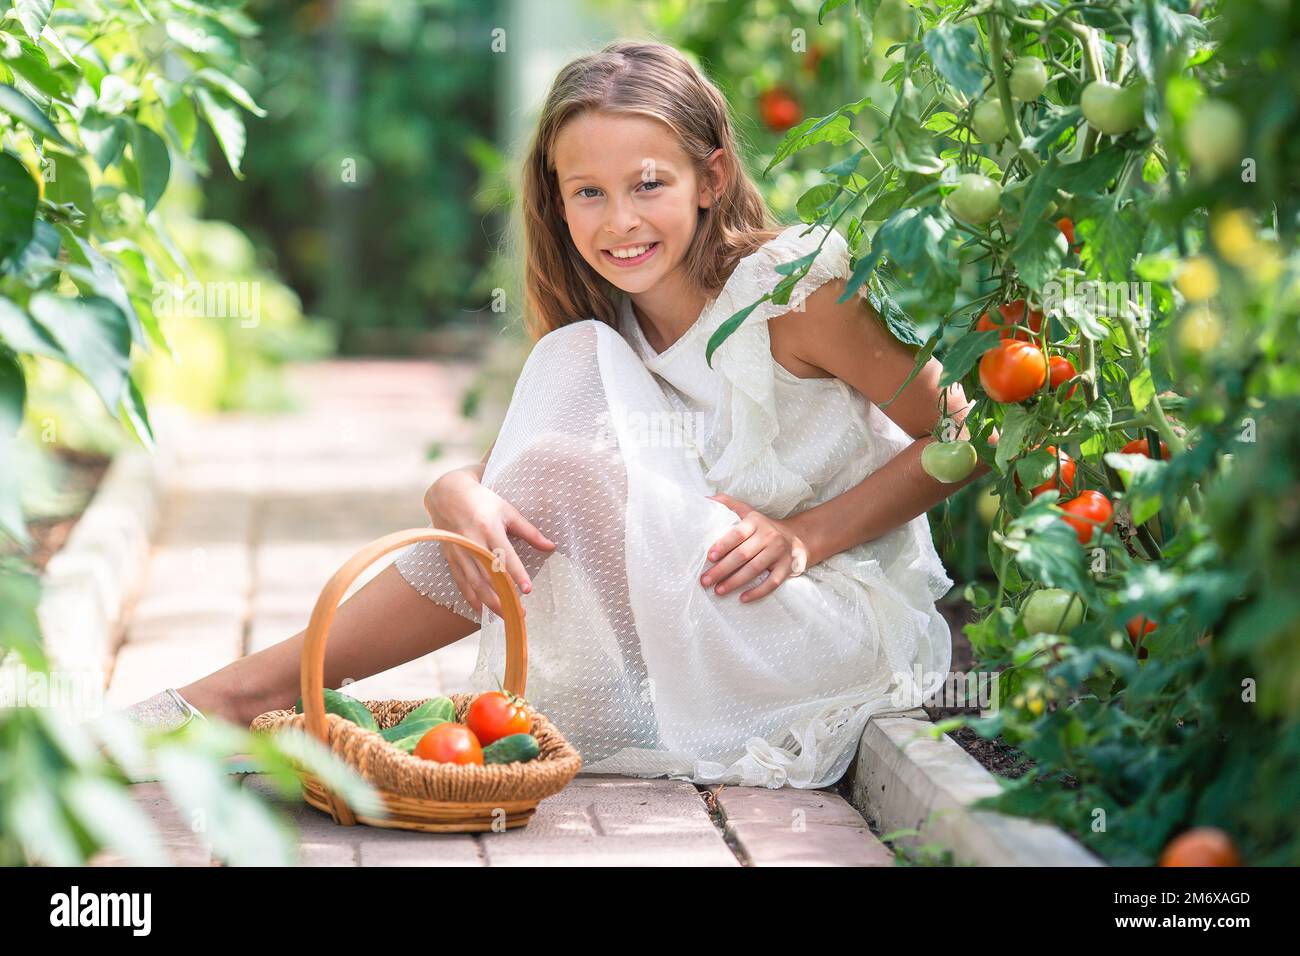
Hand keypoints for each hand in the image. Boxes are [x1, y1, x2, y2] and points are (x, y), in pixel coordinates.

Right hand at [424, 468, 554, 618]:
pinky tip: (481, 611)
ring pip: (474, 583)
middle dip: (503, 597)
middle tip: (519, 613)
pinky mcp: (451, 557)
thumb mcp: (508, 511)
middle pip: (488, 575)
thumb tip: (551, 547)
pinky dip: (470, 598)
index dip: (516, 574)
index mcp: (489, 528)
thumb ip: (530, 532)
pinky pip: (461, 582)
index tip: (527, 590)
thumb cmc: (483, 501)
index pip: (505, 556)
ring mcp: (460, 551)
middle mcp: (472, 542)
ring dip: (489, 602)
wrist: (448, 495)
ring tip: (504, 616)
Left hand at [700, 492, 809, 603]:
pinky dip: (757, 592)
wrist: (798, 537)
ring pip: (755, 569)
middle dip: (722, 569)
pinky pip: (772, 583)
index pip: (738, 533)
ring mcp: (779, 553)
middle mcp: (769, 536)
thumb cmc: (764, 527)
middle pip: (743, 555)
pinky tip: (743, 598)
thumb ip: (728, 504)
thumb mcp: (748, 511)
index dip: (723, 544)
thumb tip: (704, 499)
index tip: (709, 557)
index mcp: (756, 522)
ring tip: (718, 590)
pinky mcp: (787, 568)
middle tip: (705, 580)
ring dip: (734, 582)